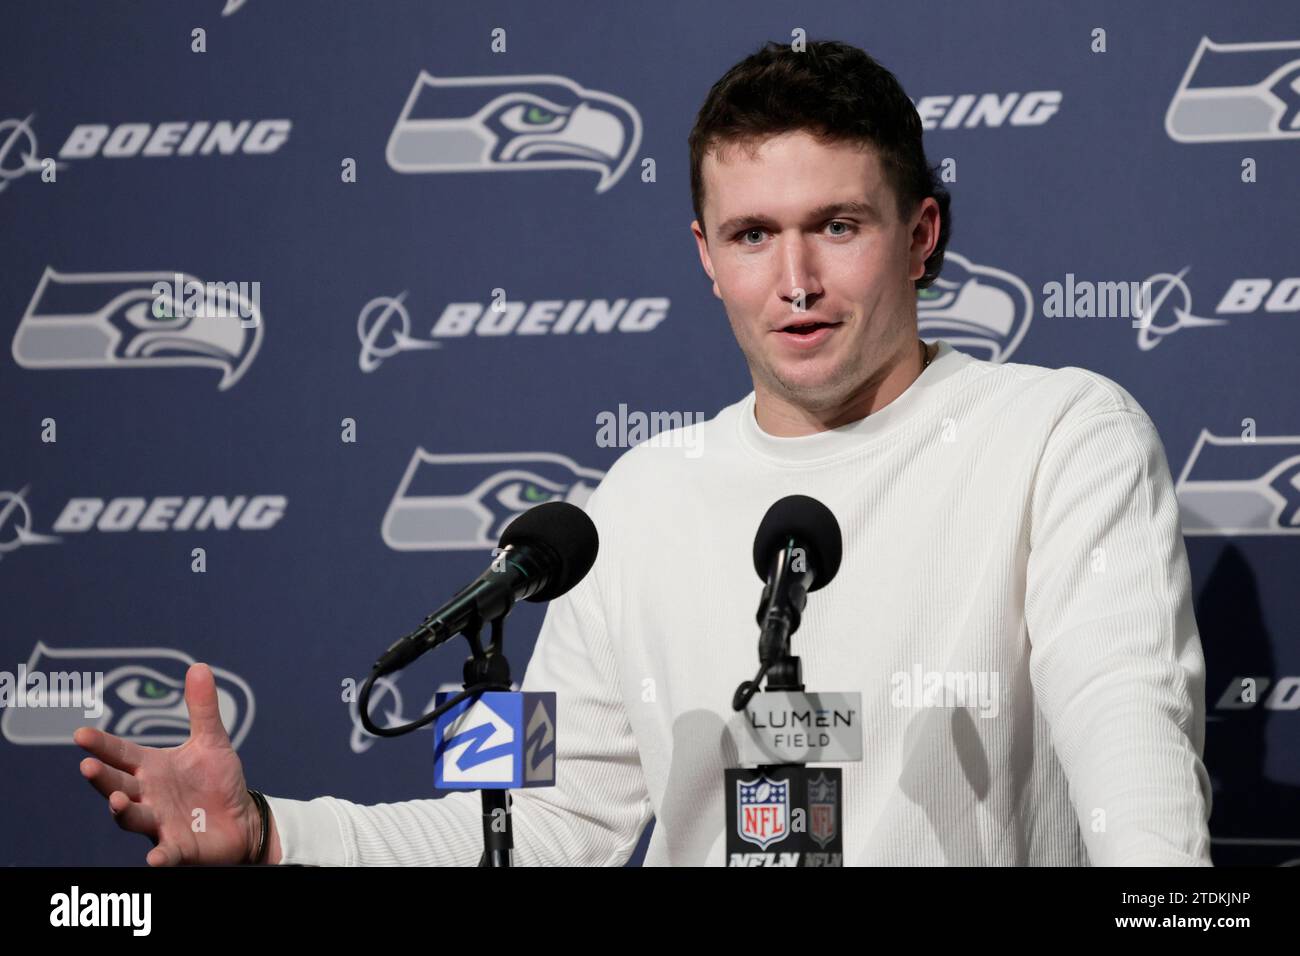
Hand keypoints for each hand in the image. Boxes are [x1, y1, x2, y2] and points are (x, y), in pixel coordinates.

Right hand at [74, 662, 261, 865]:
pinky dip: (160, 855)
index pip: (121, 754)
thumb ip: (202, 708)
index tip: (80, 734)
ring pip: (133, 818)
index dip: (102, 745)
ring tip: (118, 801)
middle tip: (88, 767)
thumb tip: (199, 667)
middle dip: (103, 778)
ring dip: (123, 811)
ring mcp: (160, 823)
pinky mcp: (178, 848)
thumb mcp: (212, 742)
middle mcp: (149, 796)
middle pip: (118, 785)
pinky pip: (166, 853)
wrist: (242, 819)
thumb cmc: (218, 781)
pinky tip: (155, 857)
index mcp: (153, 768)